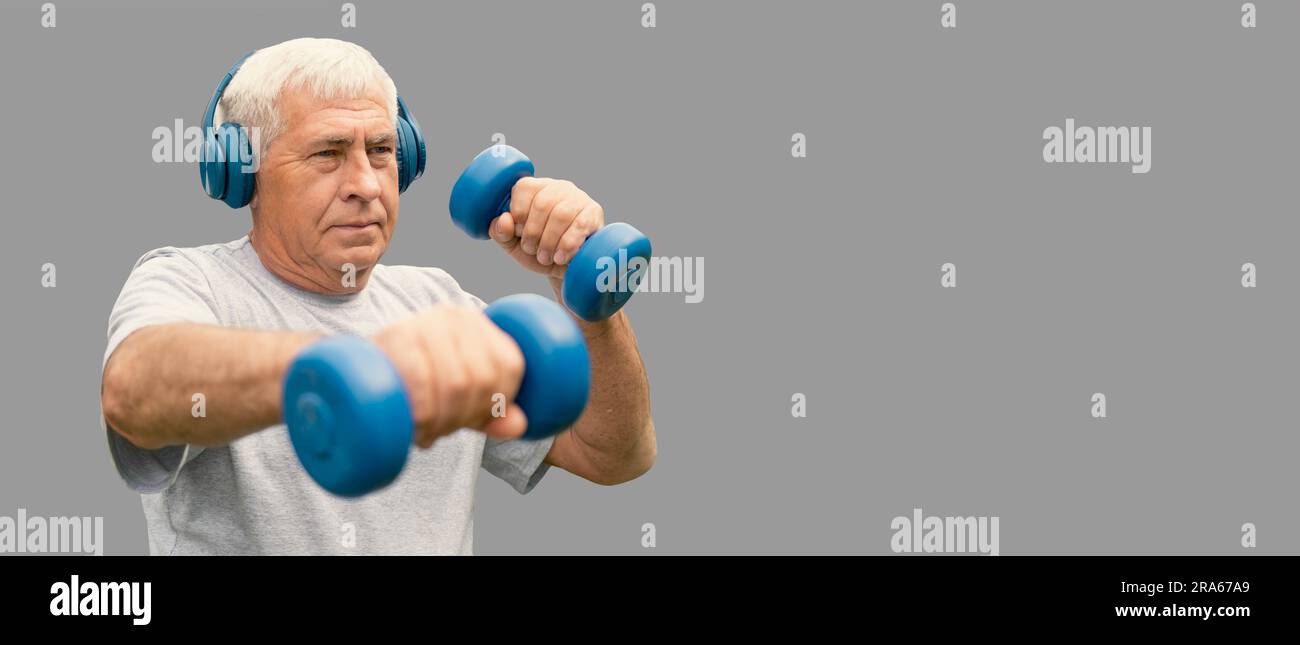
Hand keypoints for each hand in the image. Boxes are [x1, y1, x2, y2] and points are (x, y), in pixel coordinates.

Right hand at [370, 304, 526, 447]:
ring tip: (428, 434)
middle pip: (481, 378)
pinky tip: (416, 429)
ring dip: (443, 422)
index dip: (497, 403)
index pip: (510, 365)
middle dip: (465, 418)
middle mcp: (455, 316)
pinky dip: (423, 414)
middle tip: (443, 432)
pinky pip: (422, 380)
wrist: (359, 368)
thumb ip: (493, 410)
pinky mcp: (395, 336)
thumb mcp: (459, 395)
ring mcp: (424, 322)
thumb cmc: (418, 382)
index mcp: (480, 324)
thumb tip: (519, 425)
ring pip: (455, 383)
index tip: (473, 422)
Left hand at [489, 177, 604, 278]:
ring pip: (561, 214)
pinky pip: (579, 225)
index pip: (523, 188)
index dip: (518, 214)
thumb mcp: (514, 244)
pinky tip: (561, 257)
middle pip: (542, 203)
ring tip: (546, 258)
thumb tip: (503, 219)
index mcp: (536, 188)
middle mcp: (558, 187)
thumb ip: (501, 232)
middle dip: (533, 233)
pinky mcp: (594, 213)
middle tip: (533, 251)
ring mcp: (579, 198)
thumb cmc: (540, 252)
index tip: (519, 233)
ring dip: (550, 241)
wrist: (568, 271)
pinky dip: (567, 245)